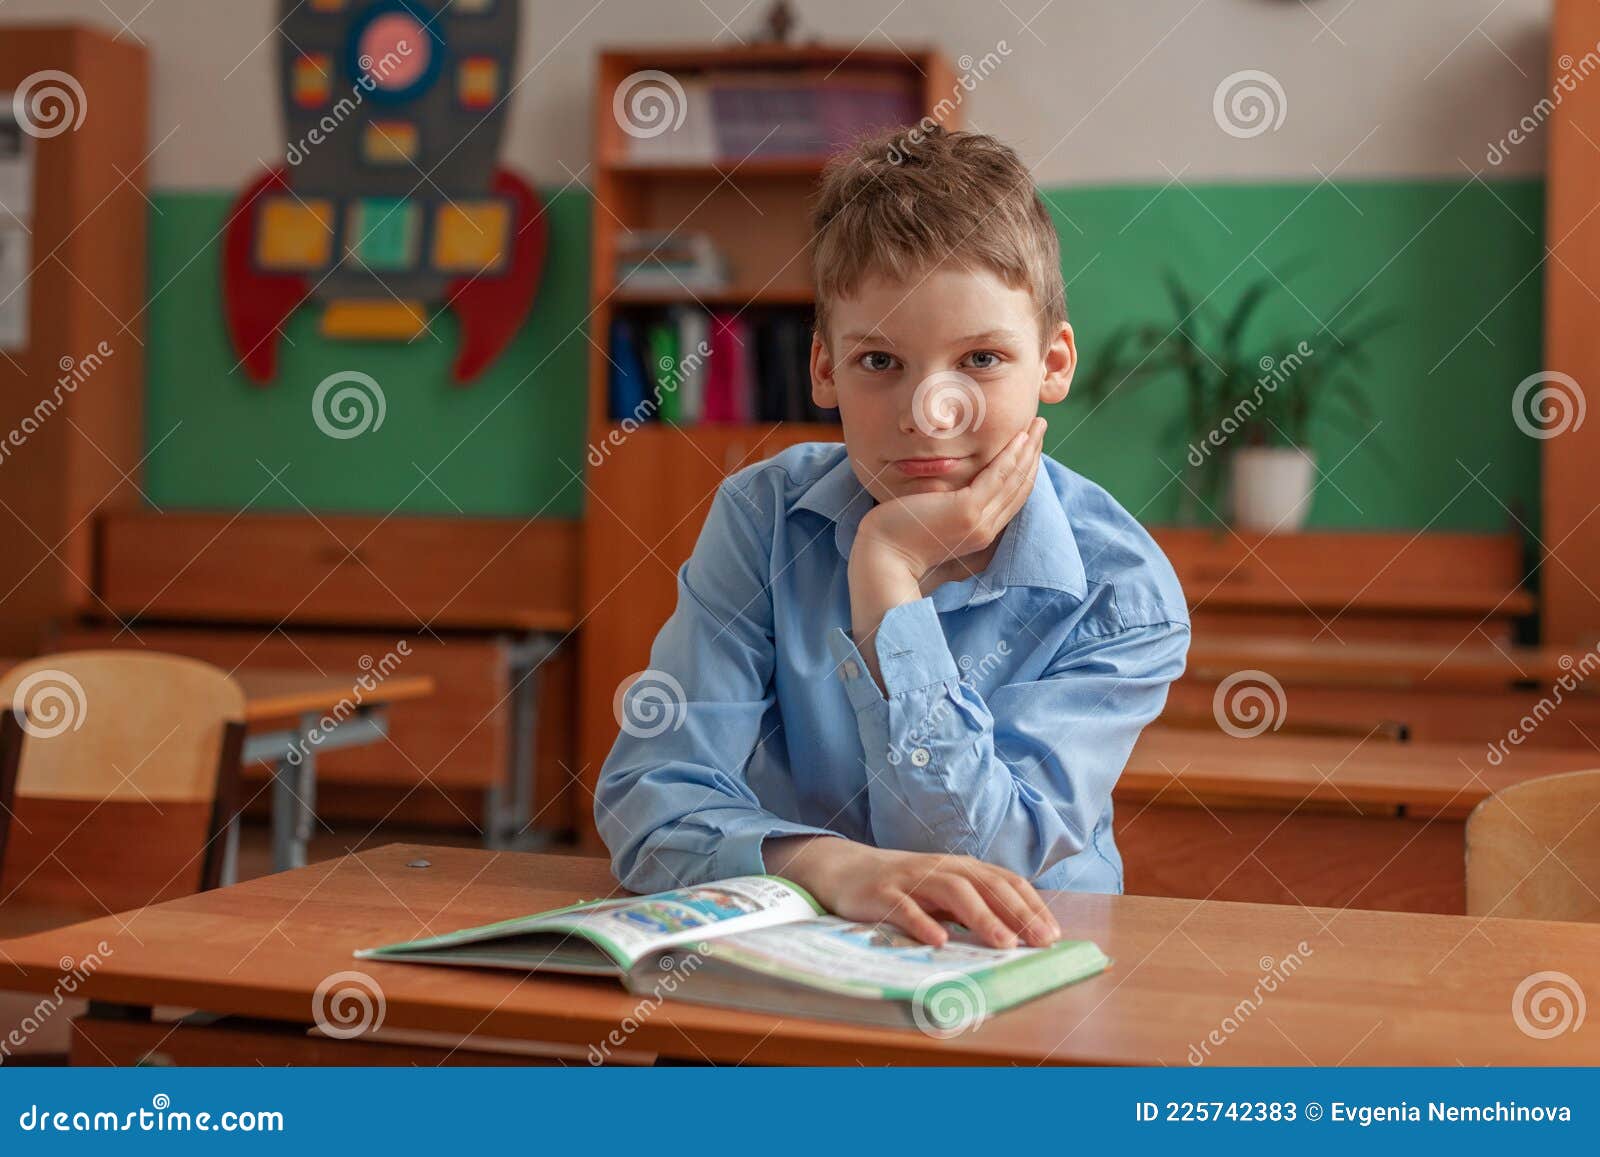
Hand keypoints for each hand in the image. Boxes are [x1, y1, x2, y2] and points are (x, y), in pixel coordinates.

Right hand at [765, 835, 1060, 948]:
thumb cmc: (905, 888)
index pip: (1006, 881)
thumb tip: (1019, 936)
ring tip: (1004, 944)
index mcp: (962, 868)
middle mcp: (941, 868)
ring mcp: (912, 879)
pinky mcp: (883, 894)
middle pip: (985, 885)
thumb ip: (975, 908)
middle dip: (1016, 913)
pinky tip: (940, 942)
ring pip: (952, 892)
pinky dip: (924, 923)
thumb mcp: (944, 893)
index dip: (1031, 905)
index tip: (1053, 934)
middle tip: (1039, 942)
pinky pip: (905, 907)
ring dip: (982, 917)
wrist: (847, 870)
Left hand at [855, 416, 1046, 581]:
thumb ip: (946, 506)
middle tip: (1041, 426)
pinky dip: (1012, 457)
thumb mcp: (930, 520)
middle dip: (1033, 455)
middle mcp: (985, 529)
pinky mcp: (968, 512)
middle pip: (1020, 487)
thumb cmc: (897, 539)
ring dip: (1030, 450)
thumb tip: (948, 488)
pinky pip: (997, 479)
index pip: (1011, 497)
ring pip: (1014, 481)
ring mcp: (979, 522)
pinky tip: (1020, 438)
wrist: (883, 558)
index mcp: (979, 531)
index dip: (1024, 469)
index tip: (1030, 444)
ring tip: (1038, 424)